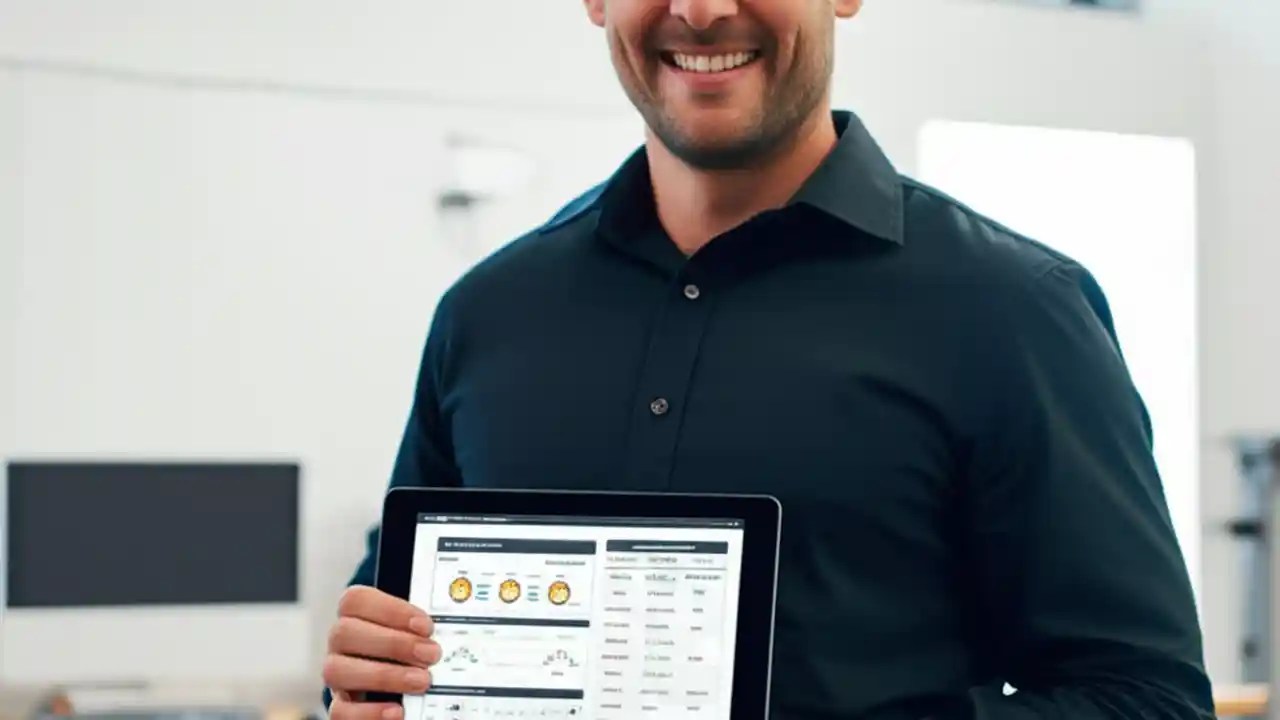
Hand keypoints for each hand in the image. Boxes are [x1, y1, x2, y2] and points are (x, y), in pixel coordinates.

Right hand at [324, 585, 441, 719]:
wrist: (399, 681)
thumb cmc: (410, 645)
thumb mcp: (416, 629)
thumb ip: (422, 627)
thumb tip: (446, 631)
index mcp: (354, 614)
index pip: (357, 601)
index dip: (391, 610)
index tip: (425, 625)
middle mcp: (340, 642)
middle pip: (345, 632)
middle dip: (394, 643)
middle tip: (431, 654)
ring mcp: (336, 673)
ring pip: (338, 670)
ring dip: (384, 676)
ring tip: (421, 681)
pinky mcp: (340, 705)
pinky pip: (340, 711)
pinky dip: (369, 713)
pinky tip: (397, 711)